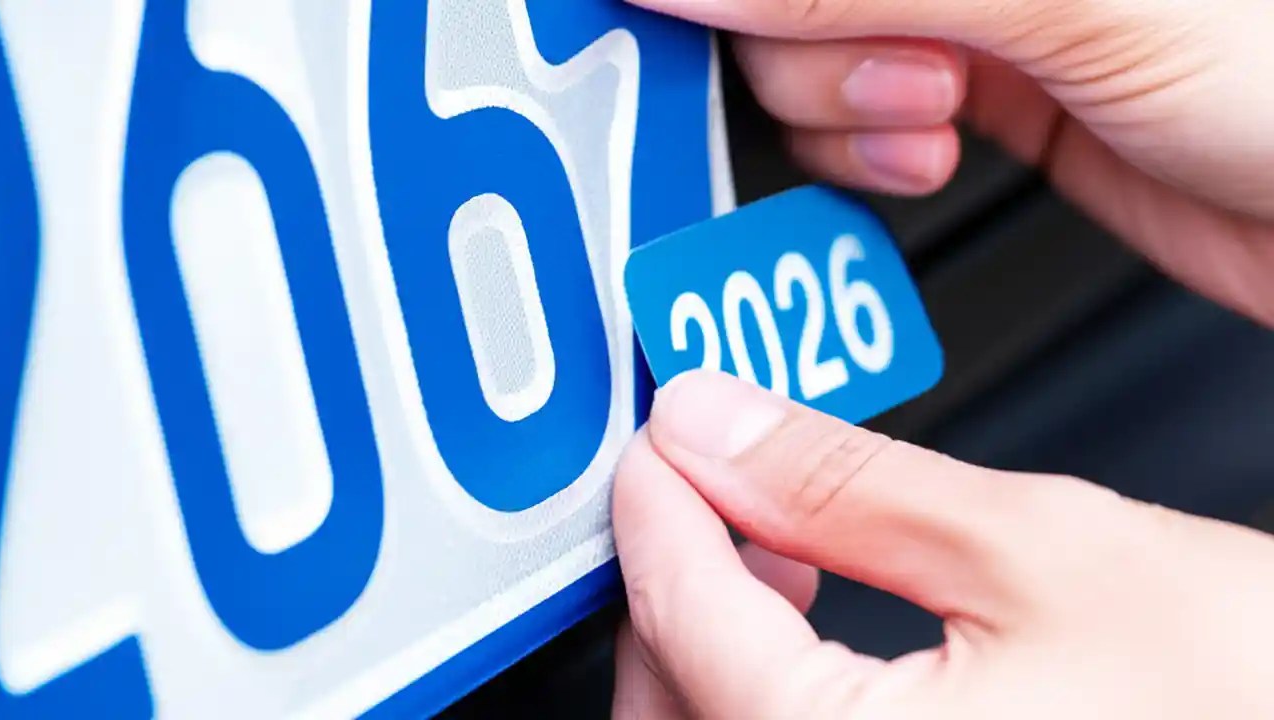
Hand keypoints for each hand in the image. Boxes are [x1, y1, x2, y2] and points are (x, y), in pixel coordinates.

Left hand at [611, 370, 1273, 718]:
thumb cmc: (1253, 702)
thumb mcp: (1038, 551)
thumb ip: (843, 484)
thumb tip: (718, 423)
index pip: (677, 614)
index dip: (654, 498)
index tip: (661, 430)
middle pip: (667, 695)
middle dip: (664, 577)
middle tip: (700, 476)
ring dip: (705, 636)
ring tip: (763, 543)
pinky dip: (760, 689)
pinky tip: (809, 628)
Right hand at [628, 0, 1273, 326]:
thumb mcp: (1066, 1)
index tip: (673, 26)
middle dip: (811, 47)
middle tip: (915, 75)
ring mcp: (970, 7)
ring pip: (805, 55)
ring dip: (846, 109)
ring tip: (943, 118)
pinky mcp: (982, 89)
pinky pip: (859, 115)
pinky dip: (870, 152)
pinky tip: (939, 151)